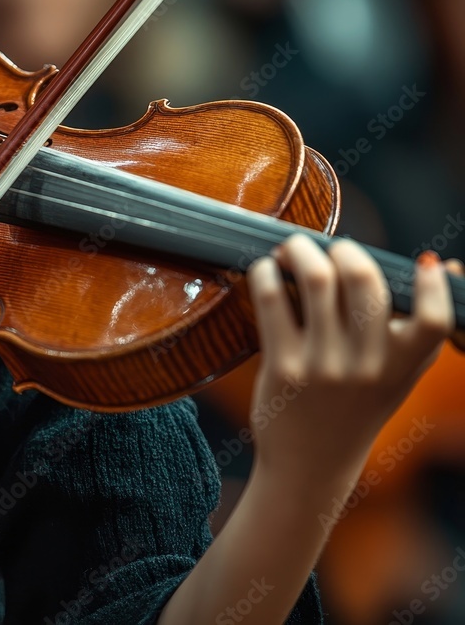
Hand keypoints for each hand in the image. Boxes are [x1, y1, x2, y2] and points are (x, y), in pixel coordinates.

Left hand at [244, 234, 454, 485]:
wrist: (309, 463)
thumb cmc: (356, 408)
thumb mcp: (398, 376)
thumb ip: (420, 329)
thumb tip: (447, 265)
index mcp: (403, 366)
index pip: (434, 319)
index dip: (433, 285)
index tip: (423, 263)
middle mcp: (366, 366)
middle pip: (364, 282)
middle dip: (344, 250)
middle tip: (330, 247)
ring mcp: (323, 366)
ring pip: (317, 281)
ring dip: (300, 251)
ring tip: (292, 248)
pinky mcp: (282, 367)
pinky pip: (273, 301)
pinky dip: (265, 274)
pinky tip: (264, 271)